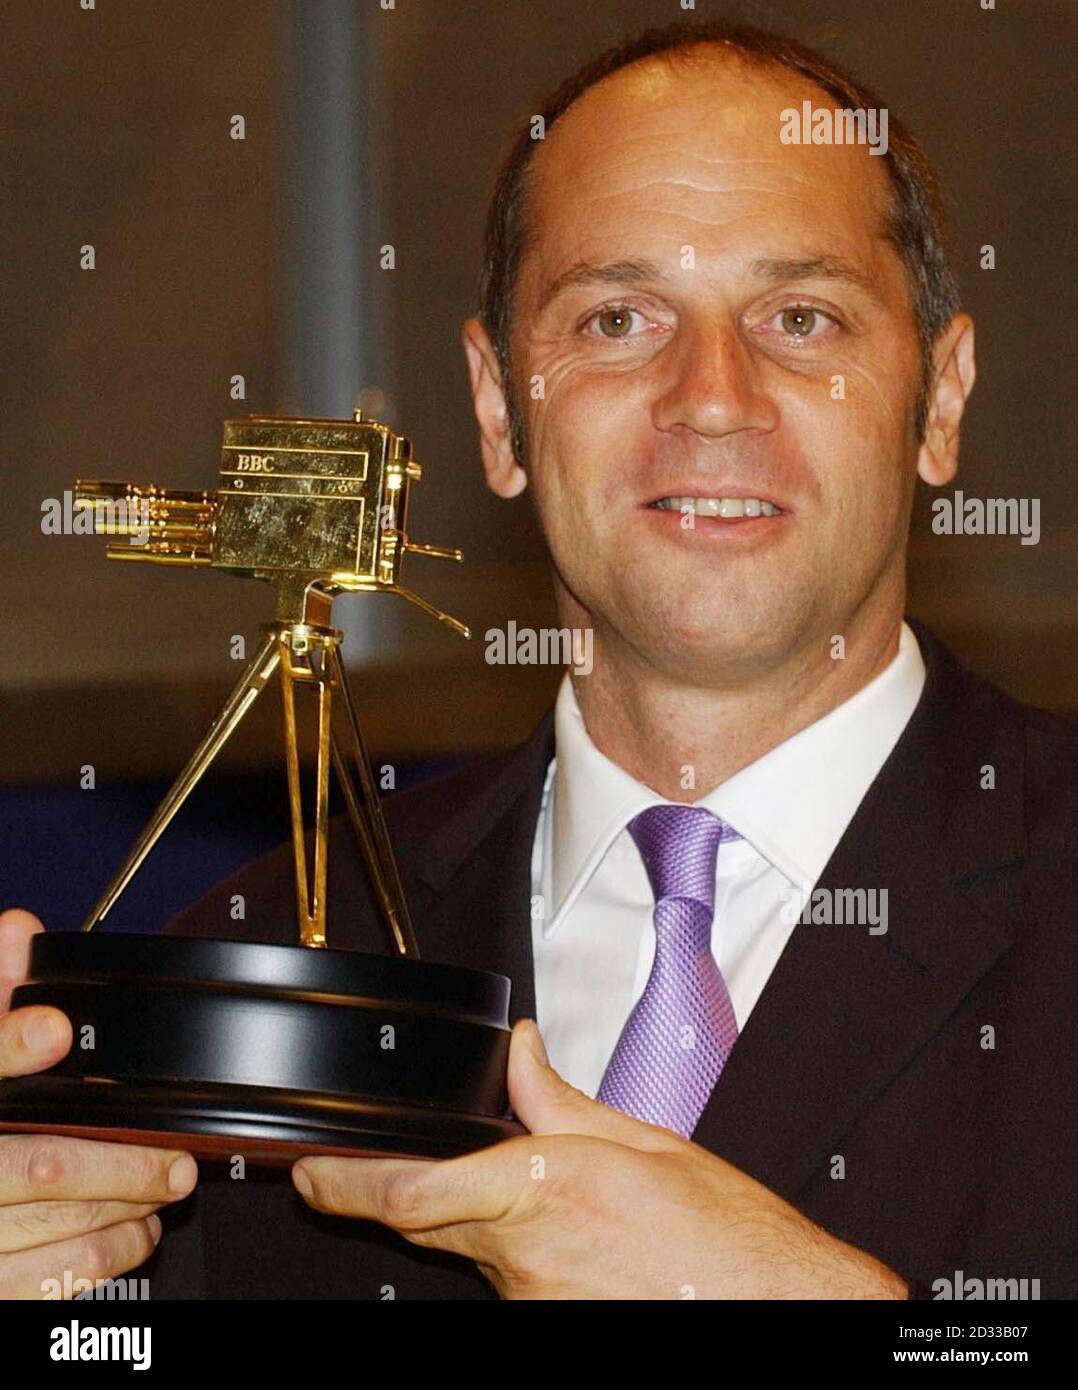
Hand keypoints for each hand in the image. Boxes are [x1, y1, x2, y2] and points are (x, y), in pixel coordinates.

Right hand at [0, 909, 197, 1298]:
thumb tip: (19, 929)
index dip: (11, 1044)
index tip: (55, 1029)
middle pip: (42, 1164)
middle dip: (125, 1160)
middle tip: (179, 1156)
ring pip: (60, 1223)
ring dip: (131, 1204)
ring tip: (173, 1183)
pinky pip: (56, 1274)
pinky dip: (110, 1250)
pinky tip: (137, 1229)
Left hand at [293, 1018, 908, 1299]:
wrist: (777, 1308)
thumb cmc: (727, 1236)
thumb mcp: (641, 1141)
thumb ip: (558, 1098)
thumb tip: (518, 1051)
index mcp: (541, 1188)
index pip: (410, 1192)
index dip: (344, 1185)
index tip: (312, 1173)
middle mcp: (523, 1256)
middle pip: (430, 1222)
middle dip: (414, 1194)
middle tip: (405, 1168)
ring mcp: (531, 1303)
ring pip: (476, 1254)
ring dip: (491, 1223)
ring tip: (563, 1205)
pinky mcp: (544, 1330)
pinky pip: (514, 1283)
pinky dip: (526, 1256)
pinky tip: (579, 1243)